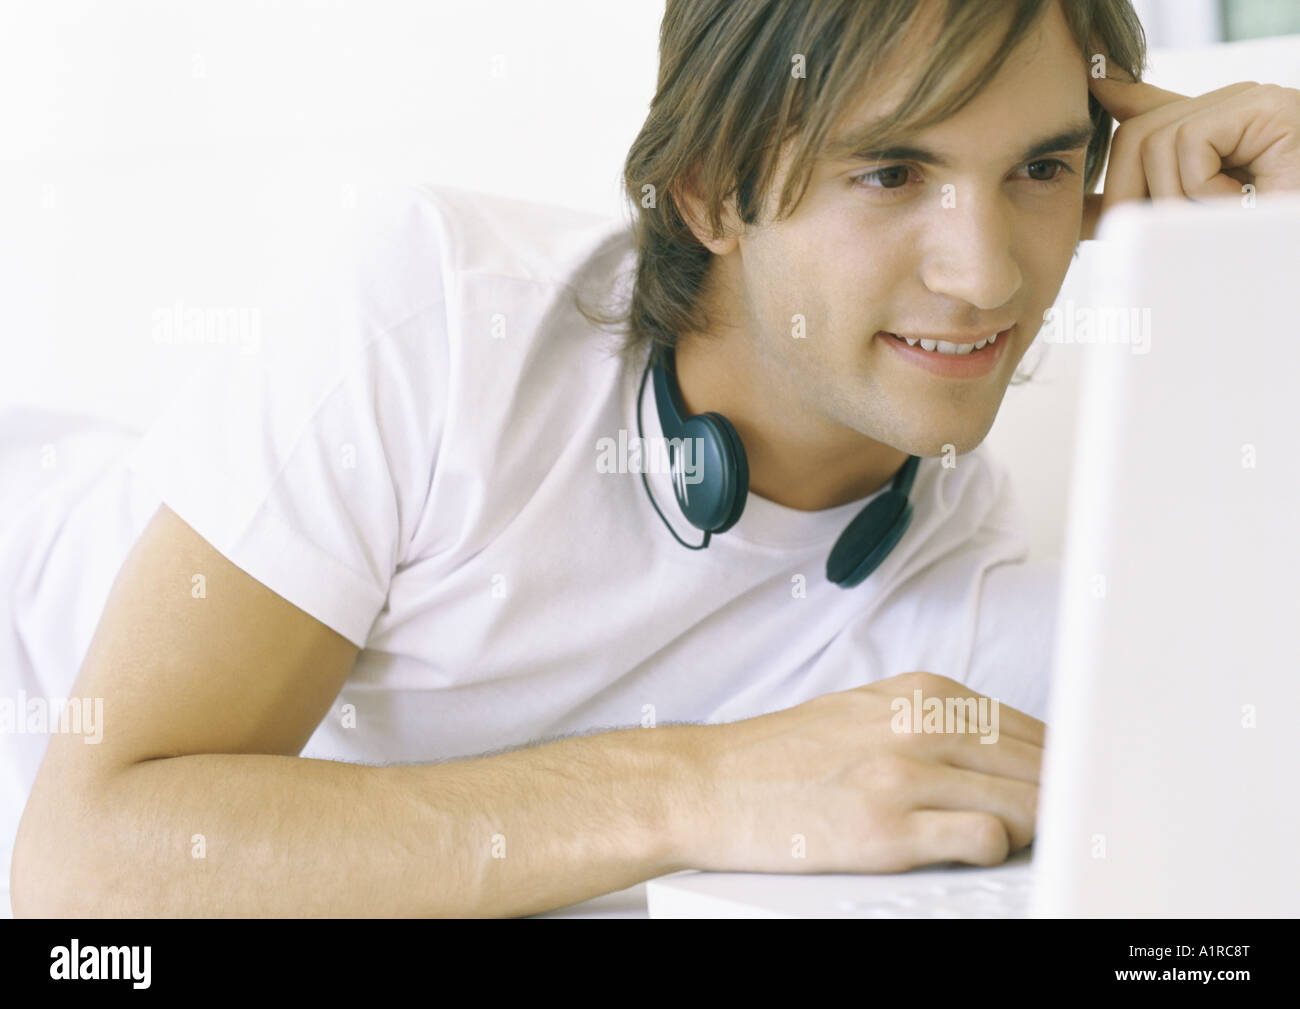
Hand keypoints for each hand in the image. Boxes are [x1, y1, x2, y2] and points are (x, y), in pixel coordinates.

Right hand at [682, 671, 1043, 872]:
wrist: (710, 784)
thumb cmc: (786, 756)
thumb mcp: (868, 713)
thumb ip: (938, 725)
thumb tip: (1012, 756)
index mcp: (920, 692)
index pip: (1028, 728)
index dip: (1056, 766)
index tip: (1065, 791)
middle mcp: (917, 724)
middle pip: (1036, 763)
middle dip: (1055, 798)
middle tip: (1057, 824)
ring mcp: (903, 774)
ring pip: (1023, 801)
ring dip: (1031, 827)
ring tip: (1012, 841)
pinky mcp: (885, 828)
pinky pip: (983, 840)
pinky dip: (992, 850)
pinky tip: (968, 850)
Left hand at [1080, 73, 1299, 238]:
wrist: (1296, 237)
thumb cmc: (1262, 233)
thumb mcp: (1193, 218)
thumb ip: (1146, 205)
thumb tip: (1088, 214)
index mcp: (1216, 129)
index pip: (1153, 108)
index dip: (1118, 96)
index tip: (1094, 82)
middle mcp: (1230, 106)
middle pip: (1138, 133)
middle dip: (1125, 191)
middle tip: (1141, 236)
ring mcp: (1248, 102)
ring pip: (1157, 143)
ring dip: (1174, 198)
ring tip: (1214, 219)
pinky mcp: (1264, 107)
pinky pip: (1190, 142)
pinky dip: (1203, 186)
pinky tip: (1241, 200)